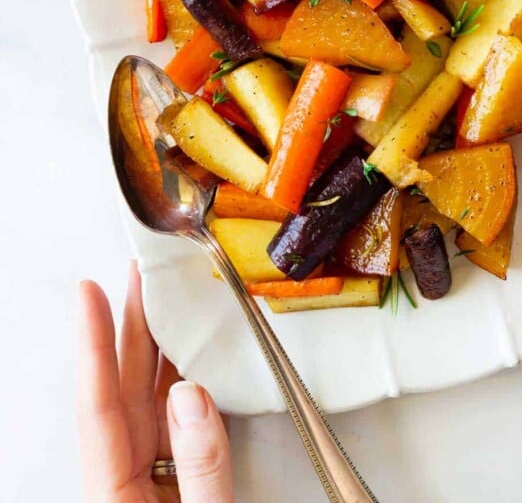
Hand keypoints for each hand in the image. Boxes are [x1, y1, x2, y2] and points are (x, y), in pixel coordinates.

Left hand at [77, 264, 233, 501]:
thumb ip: (201, 468)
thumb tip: (193, 396)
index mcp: (114, 494)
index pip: (99, 406)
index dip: (95, 343)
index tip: (89, 293)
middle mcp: (130, 477)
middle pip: (126, 388)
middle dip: (131, 324)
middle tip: (139, 273)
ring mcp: (158, 478)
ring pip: (157, 397)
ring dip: (164, 346)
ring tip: (170, 296)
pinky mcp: (186, 481)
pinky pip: (187, 418)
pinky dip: (194, 378)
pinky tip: (201, 349)